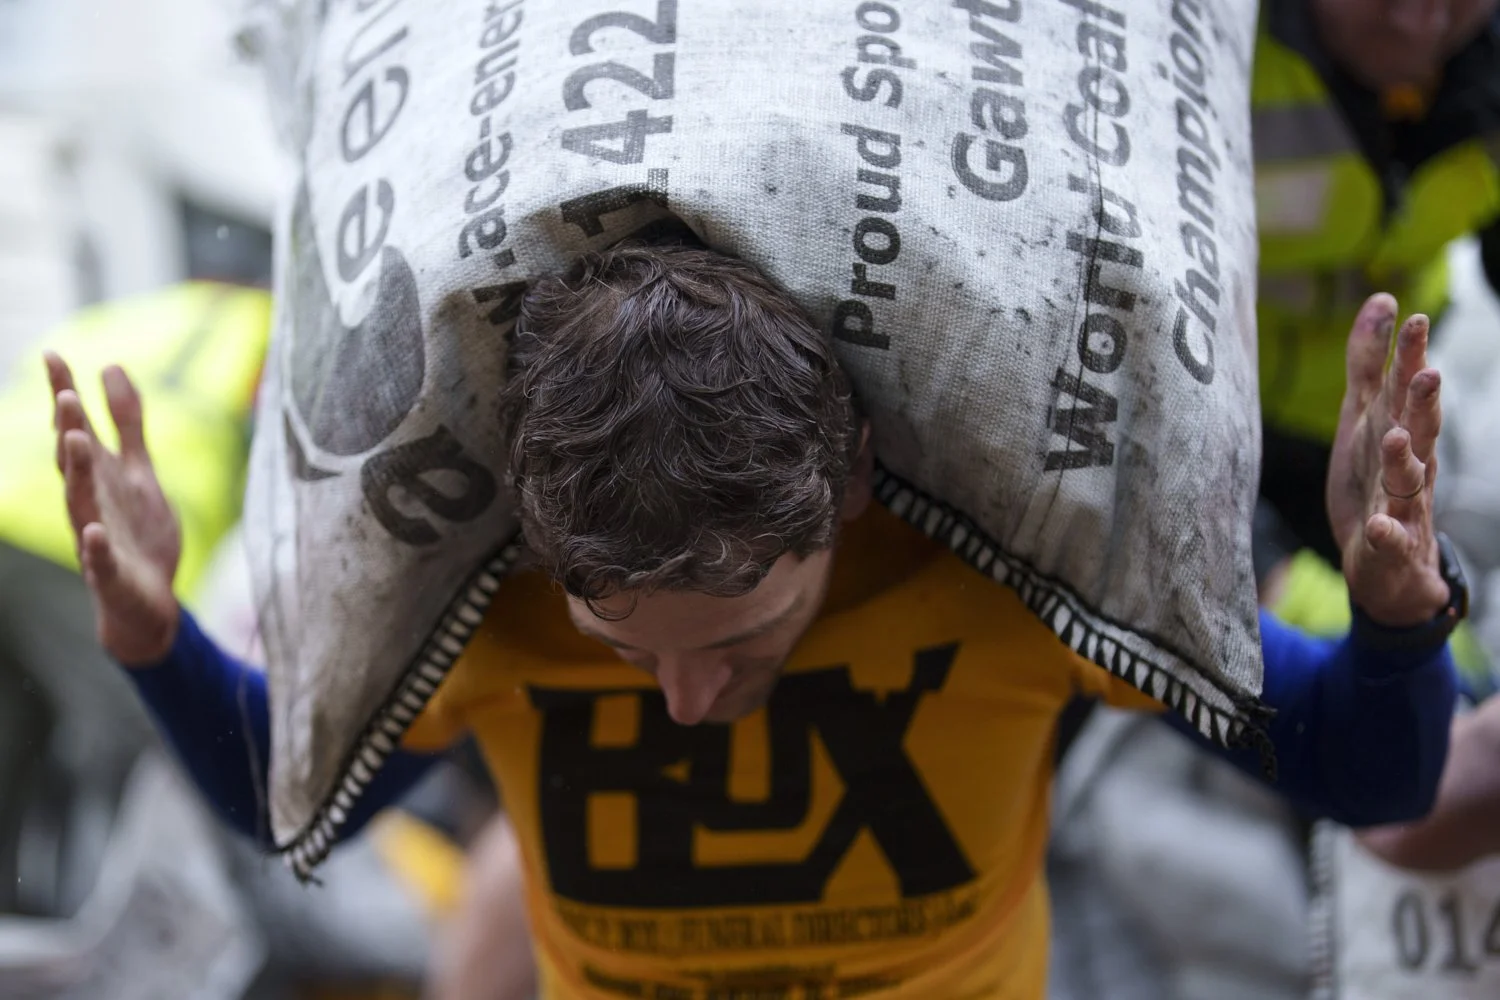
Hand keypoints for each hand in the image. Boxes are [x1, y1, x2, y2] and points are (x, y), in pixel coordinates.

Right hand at [46, 352, 181, 664]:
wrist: (148, 601)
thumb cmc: (137, 532)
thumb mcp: (138, 470)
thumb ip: (127, 423)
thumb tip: (111, 366)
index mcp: (98, 476)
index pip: (76, 429)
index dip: (65, 393)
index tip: (54, 354)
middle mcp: (90, 503)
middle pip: (73, 461)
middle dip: (67, 428)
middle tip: (64, 393)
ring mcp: (97, 538)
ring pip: (79, 503)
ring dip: (76, 472)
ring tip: (74, 439)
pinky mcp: (111, 573)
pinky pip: (99, 559)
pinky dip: (94, 546)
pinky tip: (91, 532)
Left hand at [1325, 294, 1448, 626]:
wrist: (1391, 566)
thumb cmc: (1377, 479)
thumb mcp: (1364, 418)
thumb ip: (1369, 364)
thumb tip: (1382, 299)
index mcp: (1400, 431)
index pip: (1404, 390)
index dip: (1409, 357)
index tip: (1414, 318)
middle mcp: (1410, 465)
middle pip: (1418, 429)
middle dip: (1421, 402)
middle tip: (1426, 372)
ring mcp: (1404, 507)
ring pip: (1408, 480)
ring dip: (1404, 459)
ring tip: (1397, 438)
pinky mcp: (1392, 546)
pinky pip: (1392, 539)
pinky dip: (1388, 533)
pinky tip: (1381, 526)